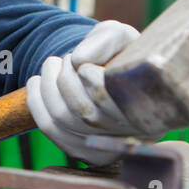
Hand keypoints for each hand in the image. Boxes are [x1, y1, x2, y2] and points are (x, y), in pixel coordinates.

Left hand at [26, 20, 159, 164]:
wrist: (112, 74)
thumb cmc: (120, 52)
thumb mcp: (119, 36)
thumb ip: (105, 40)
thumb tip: (79, 60)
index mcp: (151, 105)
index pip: (109, 98)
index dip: (88, 76)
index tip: (82, 61)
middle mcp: (134, 134)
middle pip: (83, 112)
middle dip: (65, 78)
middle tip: (66, 59)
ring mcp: (109, 148)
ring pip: (62, 119)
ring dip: (48, 86)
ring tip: (52, 65)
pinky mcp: (85, 153)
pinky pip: (51, 129)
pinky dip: (37, 102)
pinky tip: (37, 81)